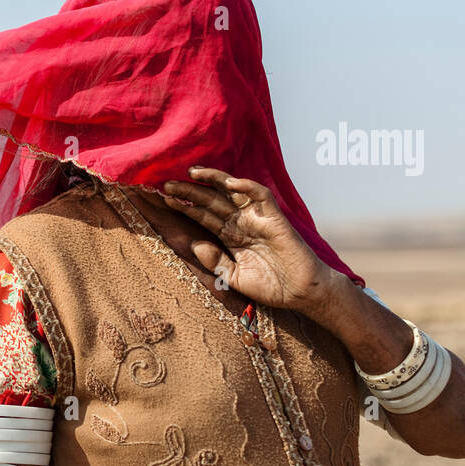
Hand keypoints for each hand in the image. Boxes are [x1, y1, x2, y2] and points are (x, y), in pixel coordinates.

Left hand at [160, 166, 341, 314]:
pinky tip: (229, 183)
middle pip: (212, 201)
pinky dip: (247, 187)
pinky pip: (261, 196)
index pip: (203, 216)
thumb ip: (215, 261)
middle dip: (190, 191)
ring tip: (192, 173)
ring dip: (213, 180)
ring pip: (232, 192)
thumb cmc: (270, 286)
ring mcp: (257, 218)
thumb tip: (195, 244)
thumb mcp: (233, 277)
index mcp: (230, 235)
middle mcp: (241, 222)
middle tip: (167, 183)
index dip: (185, 207)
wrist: (300, 293)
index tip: (164, 199)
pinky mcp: (274, 218)